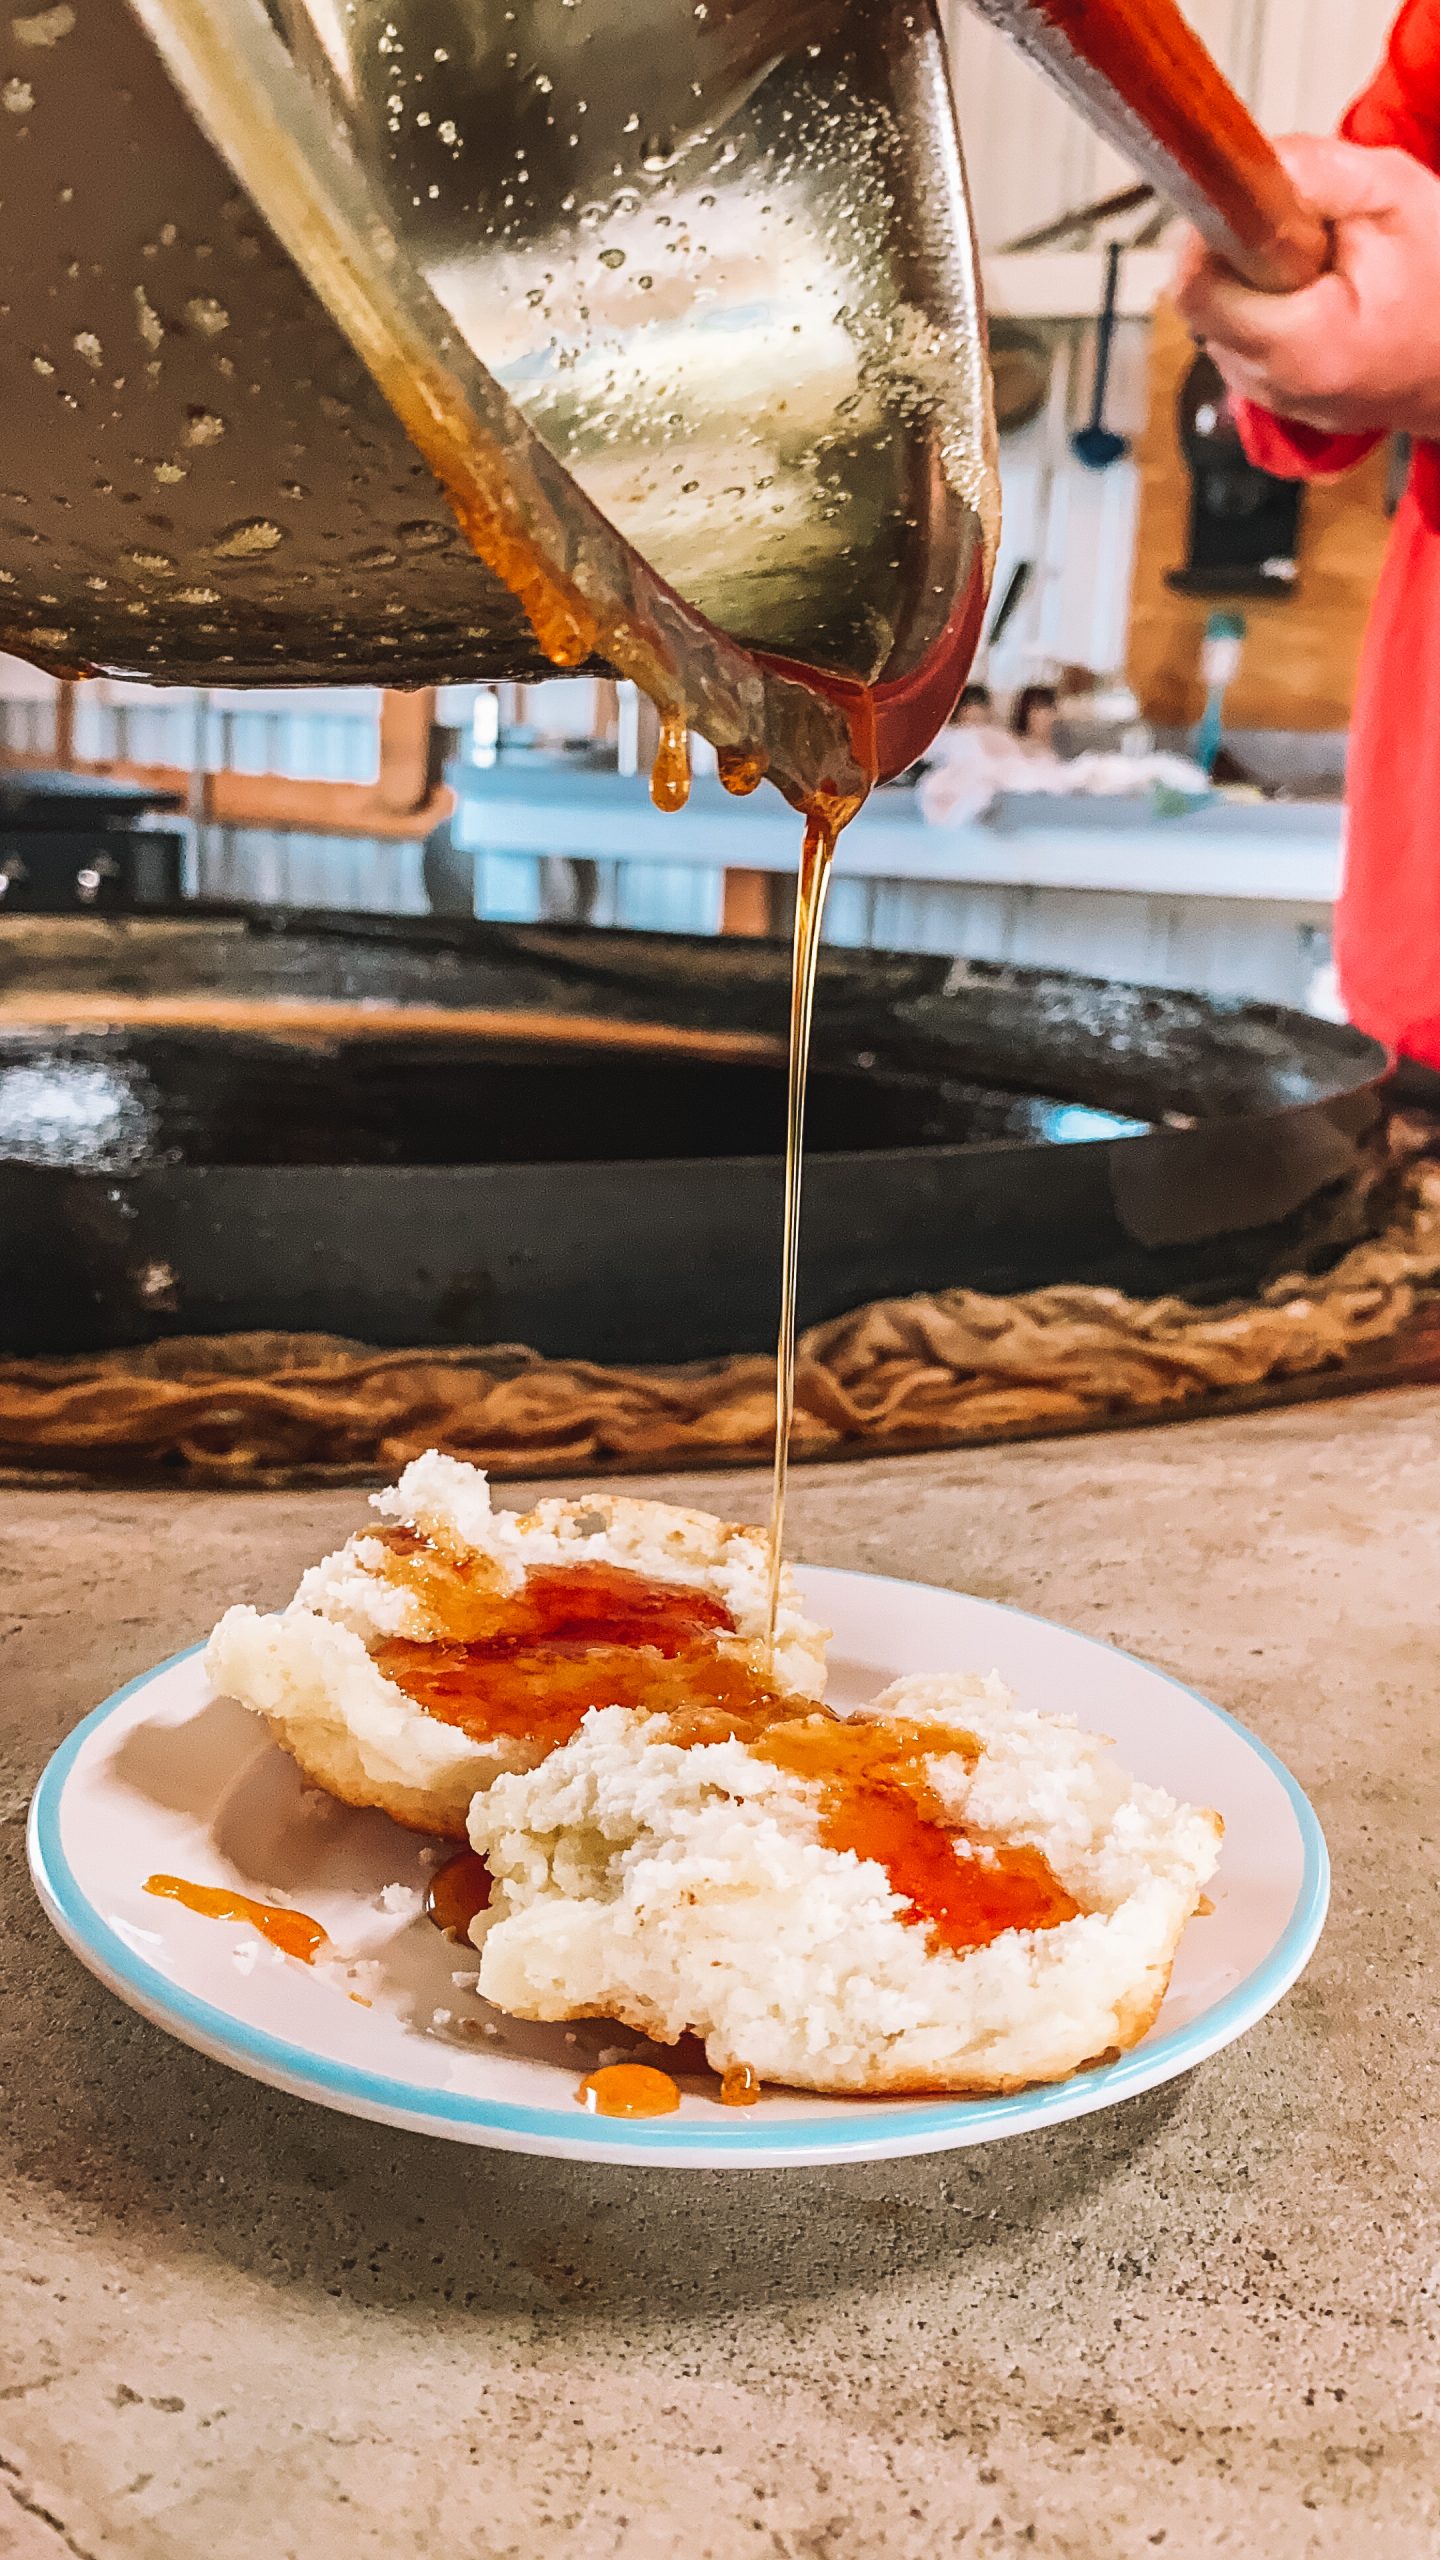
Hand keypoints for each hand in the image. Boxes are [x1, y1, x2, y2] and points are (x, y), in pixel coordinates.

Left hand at [1173, 133, 1439, 437]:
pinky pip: (1235, 334)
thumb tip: (1240, 158)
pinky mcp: (1263, 395)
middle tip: (1303, 233)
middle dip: (1239, 247)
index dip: (1208, 231)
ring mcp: (1264, 396)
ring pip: (1216, 314)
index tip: (1237, 200)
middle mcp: (1272, 384)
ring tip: (1319, 268)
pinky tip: (1314, 295)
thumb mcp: (1396, 196)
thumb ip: (1315, 172)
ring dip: (1253, 275)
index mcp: (1303, 346)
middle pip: (1203, 296)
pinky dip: (1265, 303)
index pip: (1196, 286)